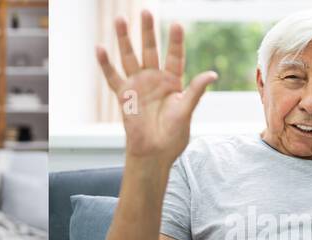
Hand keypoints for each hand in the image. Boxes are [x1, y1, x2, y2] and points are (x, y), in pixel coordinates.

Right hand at [95, 10, 216, 165]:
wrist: (153, 153)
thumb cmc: (173, 136)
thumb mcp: (186, 112)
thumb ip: (195, 91)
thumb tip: (211, 74)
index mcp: (173, 81)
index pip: (175, 56)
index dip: (175, 41)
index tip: (177, 25)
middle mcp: (154, 79)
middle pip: (150, 50)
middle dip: (148, 31)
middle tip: (145, 12)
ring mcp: (138, 85)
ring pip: (130, 57)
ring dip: (124, 39)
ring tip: (120, 19)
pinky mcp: (124, 96)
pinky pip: (112, 77)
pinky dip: (105, 64)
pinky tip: (99, 48)